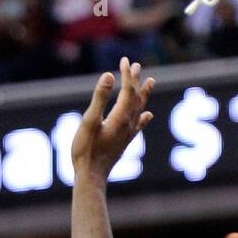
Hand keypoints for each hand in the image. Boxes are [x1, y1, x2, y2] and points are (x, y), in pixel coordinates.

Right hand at [71, 59, 154, 182]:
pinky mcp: (124, 143)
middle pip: (136, 97)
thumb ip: (99, 98)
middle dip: (135, 80)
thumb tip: (109, 76)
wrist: (91, 177)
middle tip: (136, 65)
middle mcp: (128, 124)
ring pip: (140, 109)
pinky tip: (148, 115)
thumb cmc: (86, 150)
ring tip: (151, 82)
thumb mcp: (89, 121)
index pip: (127, 90)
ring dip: (144, 94)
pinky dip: (144, 117)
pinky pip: (138, 125)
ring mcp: (127, 134)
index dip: (127, 74)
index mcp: (120, 117)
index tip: (125, 60)